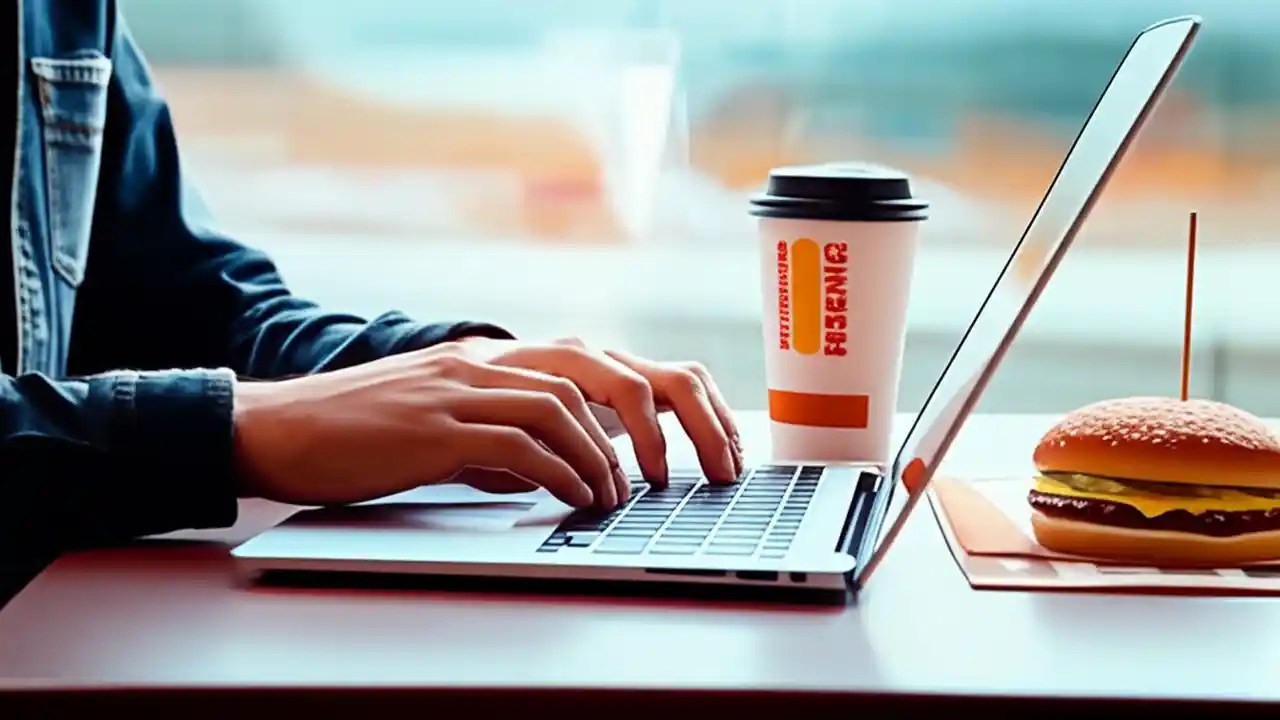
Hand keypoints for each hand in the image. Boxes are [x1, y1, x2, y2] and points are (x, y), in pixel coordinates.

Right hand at [231, 337, 741, 509]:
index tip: (670, 440)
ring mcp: (457, 388)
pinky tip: (575, 500)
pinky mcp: (434, 427)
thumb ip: (490, 443)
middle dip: (647, 419)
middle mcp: (480, 361)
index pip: (586, 361)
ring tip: (616, 496)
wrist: (277, 428)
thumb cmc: (354, 435)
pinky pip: (518, 445)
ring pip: (562, 406)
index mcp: (486, 358)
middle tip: (666, 470)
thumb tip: (536, 474)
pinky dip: (559, 473)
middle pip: (593, 370)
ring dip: (602, 456)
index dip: (641, 395)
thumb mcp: (435, 429)